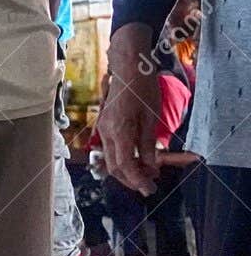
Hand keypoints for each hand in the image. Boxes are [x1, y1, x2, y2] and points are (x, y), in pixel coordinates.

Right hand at [99, 25, 161, 195]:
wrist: (128, 67)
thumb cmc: (143, 88)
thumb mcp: (151, 116)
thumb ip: (148, 143)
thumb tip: (150, 165)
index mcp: (118, 131)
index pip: (124, 164)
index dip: (137, 179)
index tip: (149, 188)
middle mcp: (106, 133)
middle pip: (114, 166)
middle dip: (131, 179)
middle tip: (149, 184)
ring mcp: (103, 130)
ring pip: (111, 160)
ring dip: (127, 170)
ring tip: (146, 172)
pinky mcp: (105, 126)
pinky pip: (111, 149)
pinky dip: (123, 159)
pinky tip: (137, 158)